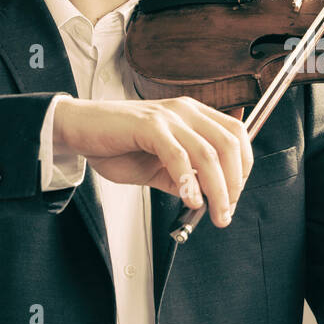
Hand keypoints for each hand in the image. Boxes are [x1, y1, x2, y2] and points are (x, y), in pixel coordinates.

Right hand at [53, 96, 251, 227]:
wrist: (79, 130)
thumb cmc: (117, 145)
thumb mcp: (159, 167)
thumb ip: (185, 179)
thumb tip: (210, 200)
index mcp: (194, 115)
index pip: (237, 135)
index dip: (243, 167)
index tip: (235, 196)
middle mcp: (186, 111)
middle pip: (229, 145)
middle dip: (234, 183)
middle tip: (227, 210)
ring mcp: (168, 116)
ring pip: (208, 153)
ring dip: (218, 188)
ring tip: (216, 213)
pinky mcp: (148, 126)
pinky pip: (178, 155)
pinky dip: (189, 181)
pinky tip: (190, 199)